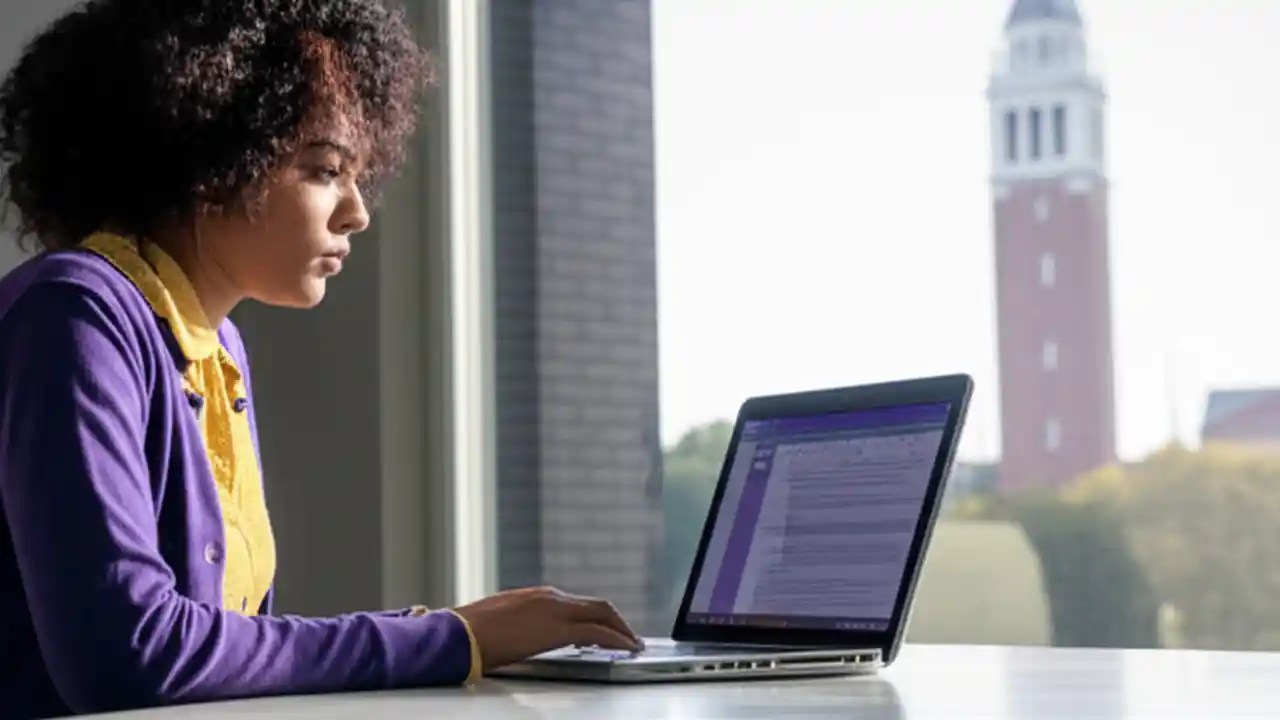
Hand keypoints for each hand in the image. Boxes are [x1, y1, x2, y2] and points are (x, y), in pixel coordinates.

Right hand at [453, 586, 642, 670]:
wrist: (459, 634)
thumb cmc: (472, 632)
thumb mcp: (503, 621)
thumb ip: (523, 623)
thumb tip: (529, 635)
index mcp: (537, 596)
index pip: (578, 603)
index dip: (598, 615)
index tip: (608, 627)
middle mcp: (551, 597)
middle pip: (597, 605)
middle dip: (616, 621)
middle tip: (628, 636)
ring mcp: (555, 610)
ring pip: (602, 614)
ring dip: (620, 629)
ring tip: (631, 643)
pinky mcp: (557, 630)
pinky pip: (597, 633)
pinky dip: (616, 639)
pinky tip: (625, 649)